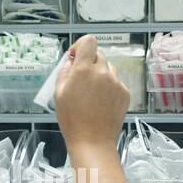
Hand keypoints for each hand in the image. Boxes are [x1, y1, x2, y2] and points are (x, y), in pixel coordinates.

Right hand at [55, 35, 129, 152]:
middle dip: (89, 62)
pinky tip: (101, 102)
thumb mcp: (58, 93)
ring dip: (100, 75)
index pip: (88, 41)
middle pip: (98, 54)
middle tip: (81, 79)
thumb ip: (64, 72)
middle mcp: (102, 72)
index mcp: (84, 69)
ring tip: (91, 94)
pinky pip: (116, 82)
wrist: (93, 141)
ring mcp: (116, 82)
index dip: (80, 46)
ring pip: (108, 68)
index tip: (76, 57)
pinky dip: (109, 87)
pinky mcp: (124, 93)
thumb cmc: (72, 120)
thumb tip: (70, 61)